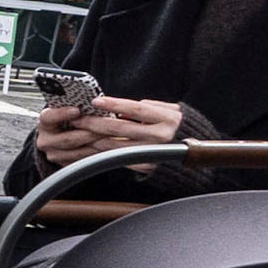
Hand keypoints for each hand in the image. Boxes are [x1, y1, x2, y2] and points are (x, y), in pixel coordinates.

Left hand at [32, 94, 184, 164]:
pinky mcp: (144, 166)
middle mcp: (160, 137)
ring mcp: (152, 153)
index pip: (136, 110)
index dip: (115, 105)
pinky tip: (89, 145)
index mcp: (167, 119)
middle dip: (95, 122)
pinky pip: (117, 158)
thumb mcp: (167, 110)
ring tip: (78, 130)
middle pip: (121, 129)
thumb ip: (146, 107)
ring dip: (93, 138)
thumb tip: (119, 108)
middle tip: (78, 117)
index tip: (96, 101)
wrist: (189, 149)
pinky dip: (101, 151)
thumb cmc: (174, 124)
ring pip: (115, 145)